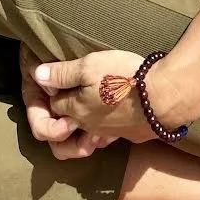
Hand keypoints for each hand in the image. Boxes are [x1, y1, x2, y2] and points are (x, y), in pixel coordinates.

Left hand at [32, 49, 159, 149]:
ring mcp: (110, 133)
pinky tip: (115, 115)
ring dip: (86, 122)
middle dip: (65, 112)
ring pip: (90, 131)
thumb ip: (63, 73)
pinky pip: (112, 133)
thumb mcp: (89, 66)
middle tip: (69, 95)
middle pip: (69, 123)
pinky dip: (108, 125)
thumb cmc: (122, 77)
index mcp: (76, 110)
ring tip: (90, 107)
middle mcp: (89, 126)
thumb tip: (37, 75)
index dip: (54, 90)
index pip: (54, 104)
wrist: (163, 97)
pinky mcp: (130, 133)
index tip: (58, 78)